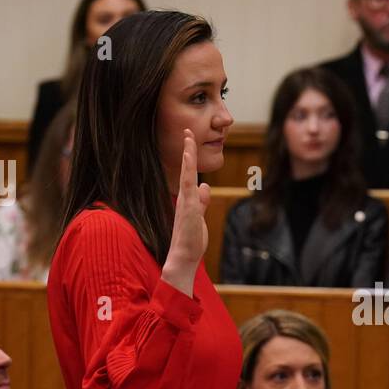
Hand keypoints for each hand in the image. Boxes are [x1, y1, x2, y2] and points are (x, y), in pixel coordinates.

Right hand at [161, 129, 210, 294]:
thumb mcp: (199, 217)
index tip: (190, 141)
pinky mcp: (187, 208)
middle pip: (186, 169)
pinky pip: (187, 186)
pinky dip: (188, 171)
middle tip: (187, 130)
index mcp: (188, 200)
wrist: (183, 258)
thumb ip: (202, 202)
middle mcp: (184, 198)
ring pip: (186, 174)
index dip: (190, 158)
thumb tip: (205, 187)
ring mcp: (185, 203)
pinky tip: (190, 158)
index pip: (189, 175)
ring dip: (188, 155)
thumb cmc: (190, 241)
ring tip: (189, 137)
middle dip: (187, 149)